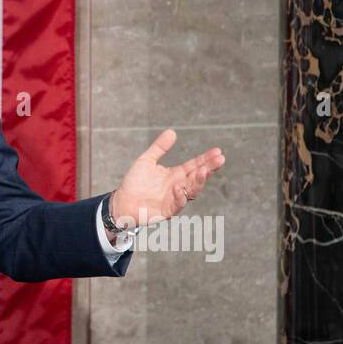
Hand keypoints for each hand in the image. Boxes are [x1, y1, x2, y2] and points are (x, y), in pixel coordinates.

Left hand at [109, 129, 223, 228]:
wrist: (122, 201)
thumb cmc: (135, 182)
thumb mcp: (147, 160)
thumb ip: (159, 147)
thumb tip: (172, 132)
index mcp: (176, 174)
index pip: (195, 165)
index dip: (206, 158)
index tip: (218, 151)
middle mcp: (179, 186)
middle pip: (198, 177)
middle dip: (209, 168)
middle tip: (220, 159)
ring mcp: (175, 199)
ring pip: (192, 191)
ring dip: (199, 181)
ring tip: (204, 170)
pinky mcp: (167, 211)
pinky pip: (177, 204)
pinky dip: (179, 196)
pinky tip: (179, 187)